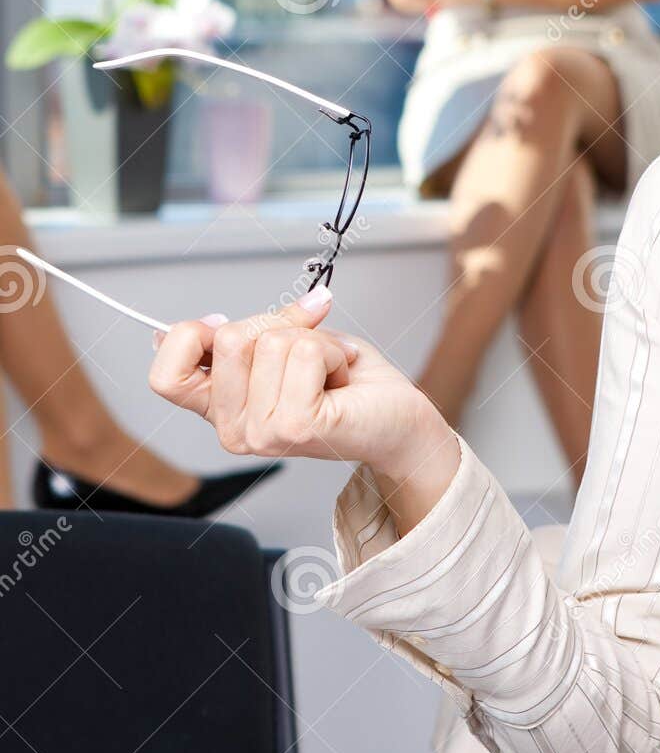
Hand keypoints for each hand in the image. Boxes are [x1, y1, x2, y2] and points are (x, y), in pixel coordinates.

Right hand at [148, 287, 455, 493]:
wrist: (401, 421)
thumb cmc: (350, 384)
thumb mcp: (288, 345)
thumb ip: (248, 335)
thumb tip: (209, 318)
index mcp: (222, 411)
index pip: (164, 374)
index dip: (190, 335)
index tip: (229, 325)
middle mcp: (233, 431)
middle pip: (227, 338)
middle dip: (280, 324)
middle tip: (311, 352)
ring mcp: (261, 434)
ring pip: (270, 340)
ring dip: (315, 340)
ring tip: (331, 370)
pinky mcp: (295, 427)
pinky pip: (302, 351)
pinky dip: (331, 350)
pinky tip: (342, 378)